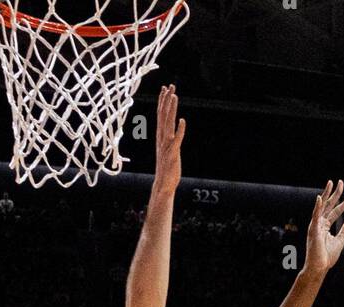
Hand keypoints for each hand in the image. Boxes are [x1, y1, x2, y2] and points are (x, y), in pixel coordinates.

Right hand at [151, 85, 184, 199]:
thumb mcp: (167, 150)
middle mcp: (162, 139)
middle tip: (170, 86)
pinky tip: (182, 121)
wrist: (163, 184)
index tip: (164, 89)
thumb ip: (168, 139)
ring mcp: (167, 146)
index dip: (162, 101)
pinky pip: (176, 139)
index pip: (160, 115)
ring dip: (171, 109)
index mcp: (160, 137)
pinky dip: (179, 130)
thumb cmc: (166, 168)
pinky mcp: (173, 153)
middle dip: (166, 100)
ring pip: (168, 123)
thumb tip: (170, 130)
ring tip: (174, 96)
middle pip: (163, 116)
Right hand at [302, 180, 343, 279]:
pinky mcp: (313, 231)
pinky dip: (318, 207)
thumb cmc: (327, 257)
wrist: (319, 268)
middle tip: (341, 182)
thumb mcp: (340, 240)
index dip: (343, 203)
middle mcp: (319, 224)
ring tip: (331, 183)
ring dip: (327, 194)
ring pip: (322, 207)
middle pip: (328, 206)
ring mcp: (315, 226)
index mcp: (325, 226)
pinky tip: (320, 198)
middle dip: (335, 194)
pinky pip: (315, 217)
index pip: (335, 211)